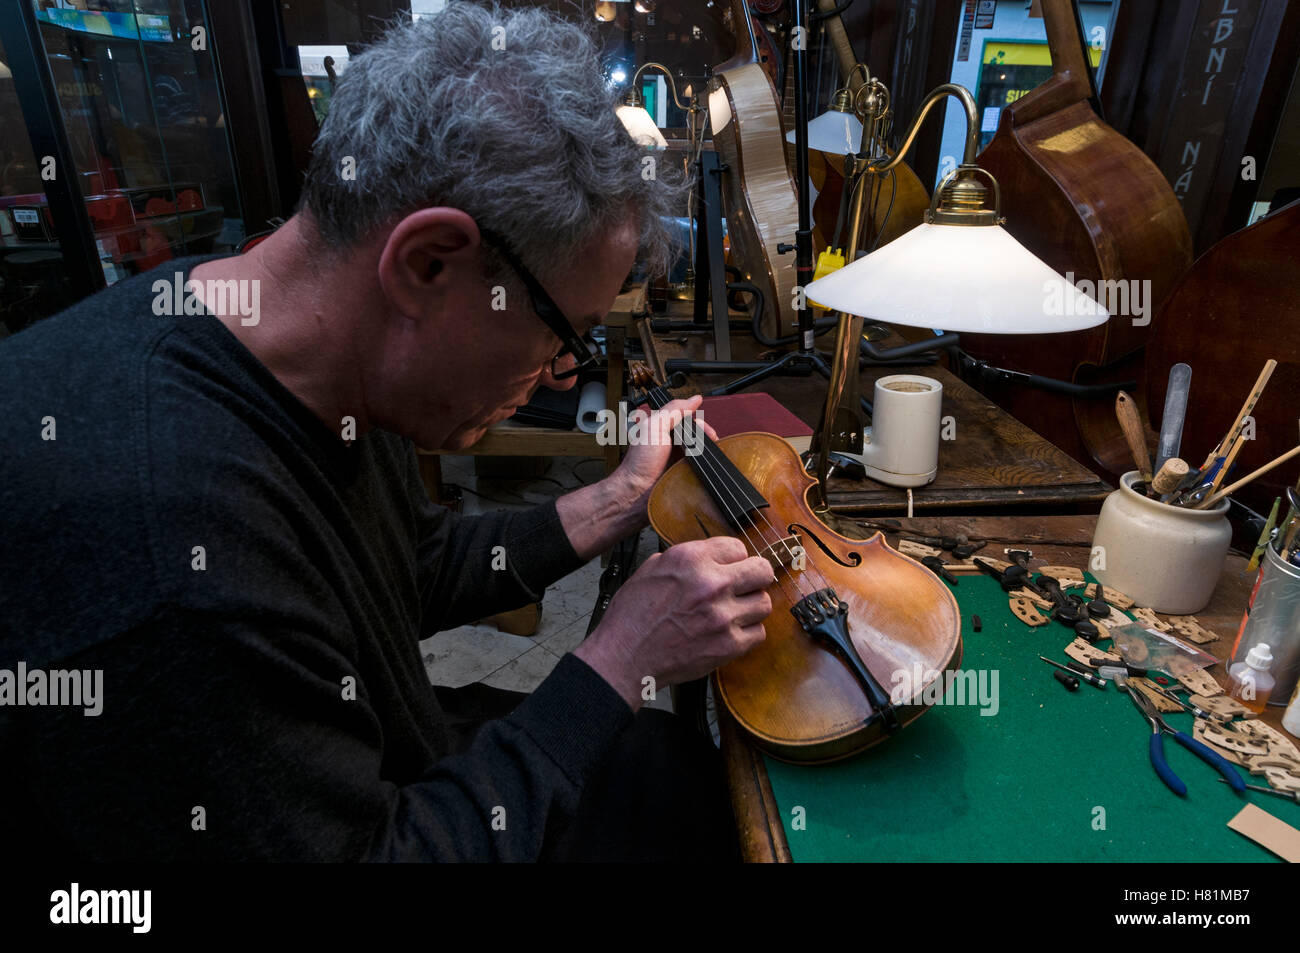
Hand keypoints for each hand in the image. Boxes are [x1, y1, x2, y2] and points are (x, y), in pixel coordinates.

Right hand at [575, 537, 773, 710]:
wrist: (625, 656)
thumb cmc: (633, 615)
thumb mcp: (651, 569)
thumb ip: (685, 558)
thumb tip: (710, 556)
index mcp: (691, 560)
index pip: (738, 547)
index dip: (733, 558)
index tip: (729, 567)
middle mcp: (711, 584)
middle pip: (761, 571)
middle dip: (754, 577)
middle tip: (745, 585)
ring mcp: (723, 616)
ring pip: (763, 603)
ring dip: (751, 606)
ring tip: (735, 611)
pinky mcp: (728, 645)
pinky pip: (758, 633)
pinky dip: (748, 632)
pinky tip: (731, 631)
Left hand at [608, 394, 716, 515]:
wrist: (636, 493)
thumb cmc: (639, 463)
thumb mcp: (654, 427)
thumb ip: (673, 410)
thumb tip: (694, 399)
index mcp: (663, 428)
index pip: (689, 419)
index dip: (699, 422)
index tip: (705, 429)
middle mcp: (671, 442)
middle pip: (698, 434)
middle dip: (706, 436)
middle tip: (709, 442)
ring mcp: (678, 459)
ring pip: (702, 450)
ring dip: (707, 452)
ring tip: (707, 455)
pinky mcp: (684, 475)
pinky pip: (701, 467)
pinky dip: (706, 466)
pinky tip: (705, 467)